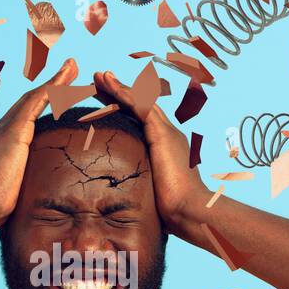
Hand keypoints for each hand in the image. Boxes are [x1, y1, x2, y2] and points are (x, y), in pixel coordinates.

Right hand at [0, 58, 78, 221]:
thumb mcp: (12, 192)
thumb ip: (22, 185)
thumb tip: (33, 196)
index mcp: (1, 143)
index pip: (25, 115)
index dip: (42, 101)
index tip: (57, 93)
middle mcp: (1, 129)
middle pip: (30, 100)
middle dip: (51, 83)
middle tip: (70, 68)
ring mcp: (6, 127)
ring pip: (35, 95)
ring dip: (56, 79)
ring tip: (73, 65)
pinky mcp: (14, 130)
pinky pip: (36, 101)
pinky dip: (52, 86)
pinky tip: (66, 76)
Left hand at [92, 69, 210, 233]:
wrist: (190, 212)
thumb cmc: (172, 213)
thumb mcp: (149, 195)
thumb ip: (138, 188)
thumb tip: (118, 201)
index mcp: (164, 148)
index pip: (140, 122)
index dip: (122, 109)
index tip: (103, 101)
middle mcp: (167, 135)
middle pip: (139, 107)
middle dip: (118, 93)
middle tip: (98, 80)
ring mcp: (166, 132)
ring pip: (138, 101)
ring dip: (117, 87)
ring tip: (99, 75)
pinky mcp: (162, 134)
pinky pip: (139, 106)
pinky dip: (122, 92)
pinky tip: (108, 83)